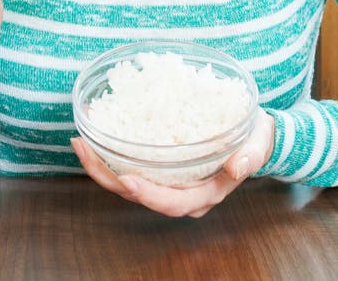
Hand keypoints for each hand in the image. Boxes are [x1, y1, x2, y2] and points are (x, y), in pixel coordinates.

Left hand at [71, 107, 274, 217]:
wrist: (254, 137)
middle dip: (108, 176)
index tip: (127, 179)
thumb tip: (236, 166)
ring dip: (102, 166)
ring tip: (80, 142)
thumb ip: (249, 156)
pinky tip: (95, 135)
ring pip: (129, 184)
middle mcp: (182, 194)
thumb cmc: (254, 140)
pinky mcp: (161, 169)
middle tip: (84, 149)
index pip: (171, 203)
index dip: (148, 194)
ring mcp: (169, 184)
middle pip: (140, 195)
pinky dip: (111, 154)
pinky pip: (132, 167)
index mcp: (204, 195)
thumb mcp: (256, 144)